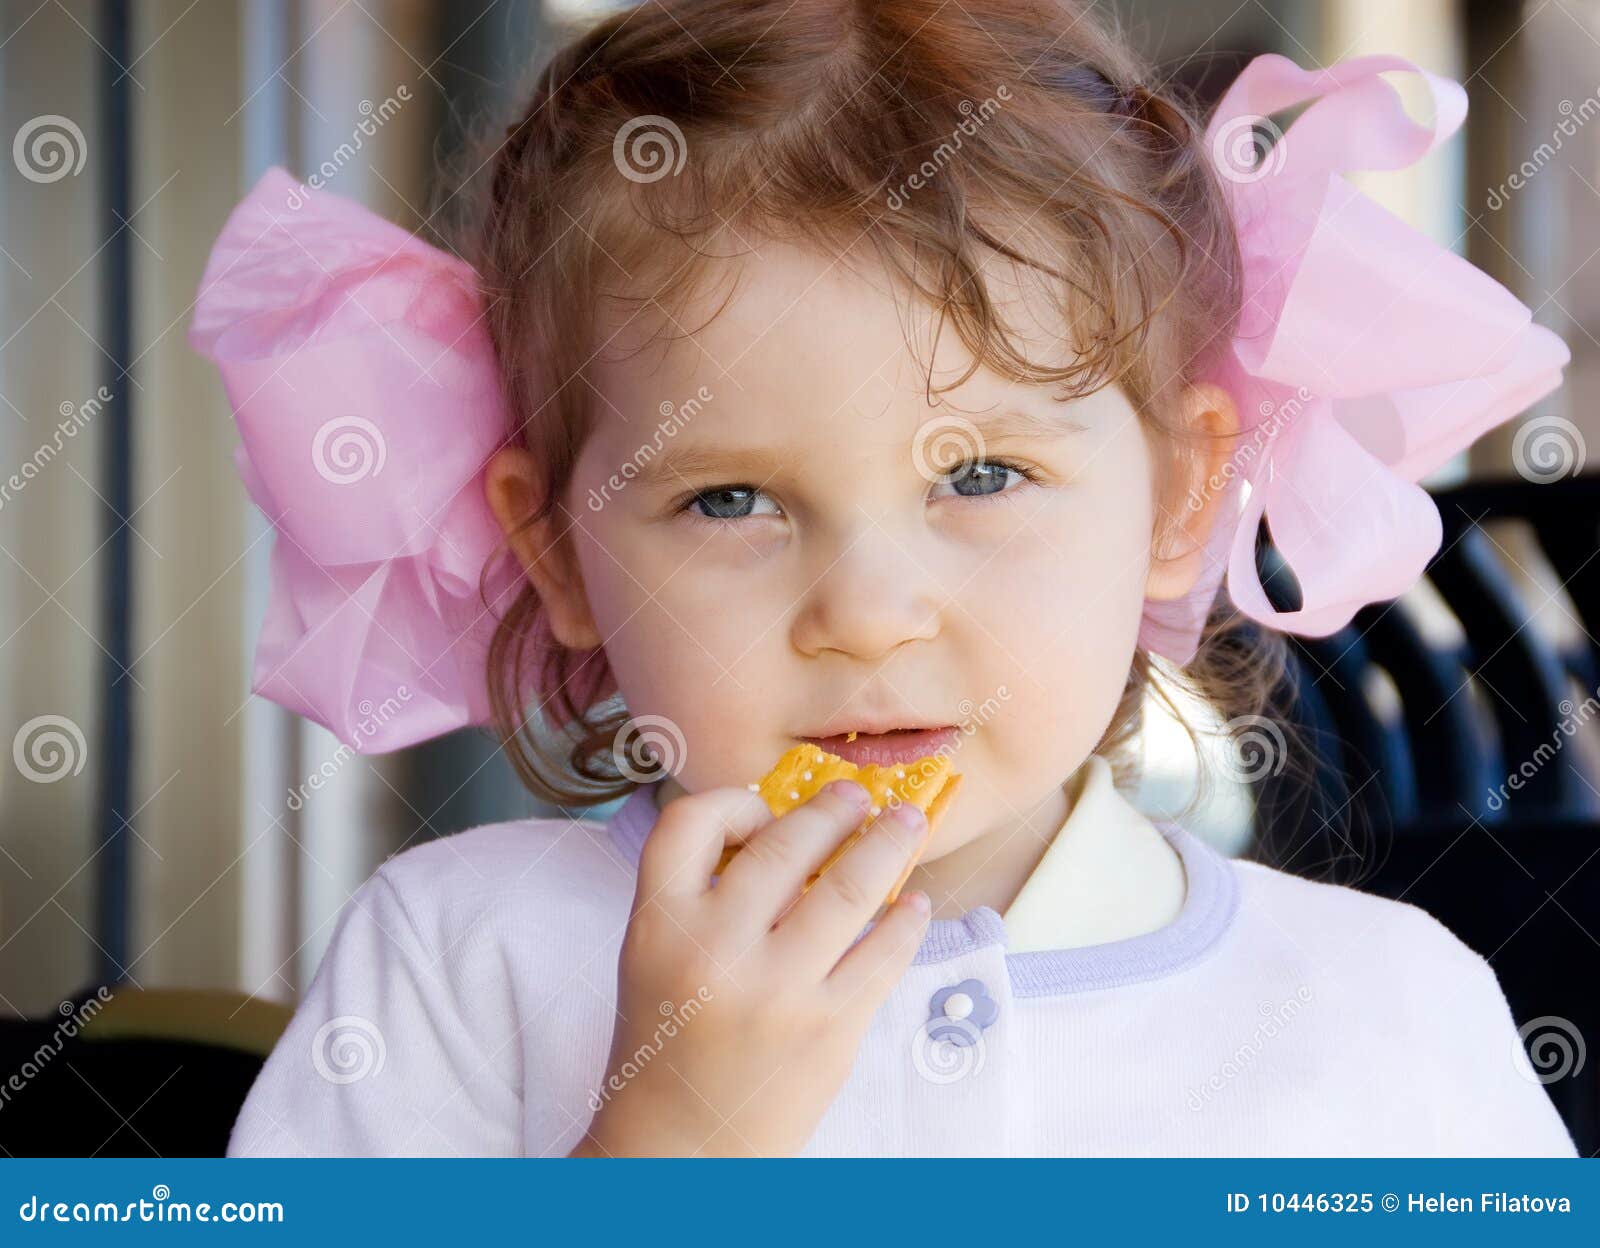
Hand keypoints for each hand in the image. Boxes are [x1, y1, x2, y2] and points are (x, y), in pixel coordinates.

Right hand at [573, 779, 931, 1156]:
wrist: (679, 1150)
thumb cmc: (670, 1043)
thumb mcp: (655, 955)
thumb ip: (702, 893)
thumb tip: (789, 829)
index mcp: (659, 925)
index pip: (691, 822)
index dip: (735, 802)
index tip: (768, 807)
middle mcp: (715, 949)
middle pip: (786, 845)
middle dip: (834, 810)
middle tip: (857, 796)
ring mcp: (778, 989)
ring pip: (849, 888)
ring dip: (886, 844)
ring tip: (904, 824)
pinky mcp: (829, 1029)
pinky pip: (884, 954)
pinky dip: (906, 920)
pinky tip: (912, 905)